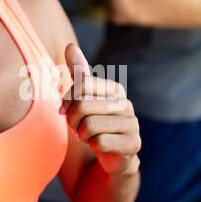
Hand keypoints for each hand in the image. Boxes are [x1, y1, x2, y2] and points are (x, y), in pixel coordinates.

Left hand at [61, 44, 140, 175]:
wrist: (113, 156)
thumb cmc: (96, 123)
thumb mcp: (85, 98)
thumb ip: (78, 72)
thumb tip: (70, 45)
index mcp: (114, 89)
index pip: (81, 84)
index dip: (67, 100)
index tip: (67, 110)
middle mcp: (126, 103)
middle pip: (82, 106)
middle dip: (72, 121)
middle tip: (78, 128)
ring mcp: (132, 124)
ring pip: (90, 126)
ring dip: (83, 136)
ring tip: (89, 137)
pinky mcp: (133, 144)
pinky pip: (100, 142)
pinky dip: (94, 146)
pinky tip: (100, 146)